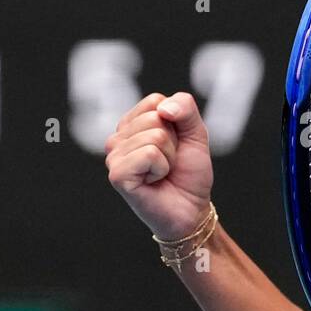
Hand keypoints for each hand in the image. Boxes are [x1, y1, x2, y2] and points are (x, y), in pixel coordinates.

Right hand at [104, 91, 213, 239]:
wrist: (191, 209)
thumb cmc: (189, 173)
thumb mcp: (195, 134)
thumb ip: (186, 109)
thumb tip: (164, 108)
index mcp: (132, 124)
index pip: (155, 101)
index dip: (176, 123)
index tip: (175, 145)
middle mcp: (118, 138)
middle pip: (155, 117)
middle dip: (173, 142)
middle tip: (169, 163)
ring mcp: (114, 156)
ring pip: (155, 136)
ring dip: (169, 157)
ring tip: (162, 173)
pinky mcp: (117, 174)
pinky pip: (149, 154)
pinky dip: (161, 168)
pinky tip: (154, 181)